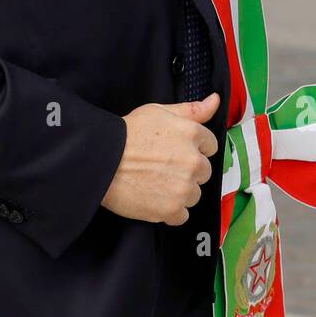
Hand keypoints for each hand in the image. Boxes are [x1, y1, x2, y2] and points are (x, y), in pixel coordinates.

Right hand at [102, 93, 219, 225]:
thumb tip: (214, 101)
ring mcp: (184, 187)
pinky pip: (182, 215)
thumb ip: (191, 110)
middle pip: (204, 172)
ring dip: (180, 192)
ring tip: (155, 183)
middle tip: (163, 167)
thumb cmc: (126, 134)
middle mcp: (193, 161)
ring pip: (194, 194)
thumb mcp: (158, 112)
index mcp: (192, 134)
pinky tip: (154, 198)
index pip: (210, 146)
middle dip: (188, 171)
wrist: (101, 160)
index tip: (176, 152)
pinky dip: (170, 211)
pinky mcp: (172, 209)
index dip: (193, 149)